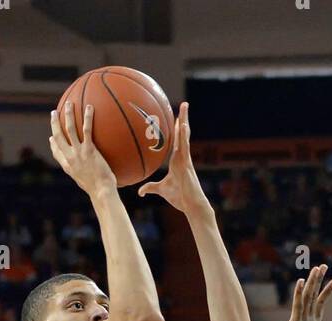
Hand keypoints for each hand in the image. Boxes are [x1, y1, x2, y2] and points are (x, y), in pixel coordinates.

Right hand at [49, 102, 115, 198]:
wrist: (101, 192)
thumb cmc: (98, 190)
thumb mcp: (87, 183)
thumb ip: (85, 173)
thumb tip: (91, 170)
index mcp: (68, 166)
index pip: (56, 152)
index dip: (52, 143)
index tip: (51, 136)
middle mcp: (70, 158)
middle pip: (58, 136)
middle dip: (54, 123)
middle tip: (54, 113)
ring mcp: (78, 153)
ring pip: (69, 129)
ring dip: (68, 115)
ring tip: (69, 103)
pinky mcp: (89, 150)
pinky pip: (87, 130)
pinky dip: (87, 117)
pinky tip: (89, 107)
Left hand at [138, 102, 206, 216]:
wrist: (191, 205)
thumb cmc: (179, 197)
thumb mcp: (161, 190)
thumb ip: (150, 188)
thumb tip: (140, 192)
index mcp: (177, 160)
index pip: (176, 141)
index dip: (176, 129)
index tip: (175, 118)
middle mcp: (182, 155)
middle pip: (183, 133)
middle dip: (182, 119)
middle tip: (183, 105)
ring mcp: (186, 158)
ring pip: (185, 135)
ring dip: (185, 120)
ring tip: (184, 106)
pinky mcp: (187, 162)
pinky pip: (185, 146)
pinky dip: (184, 135)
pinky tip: (182, 124)